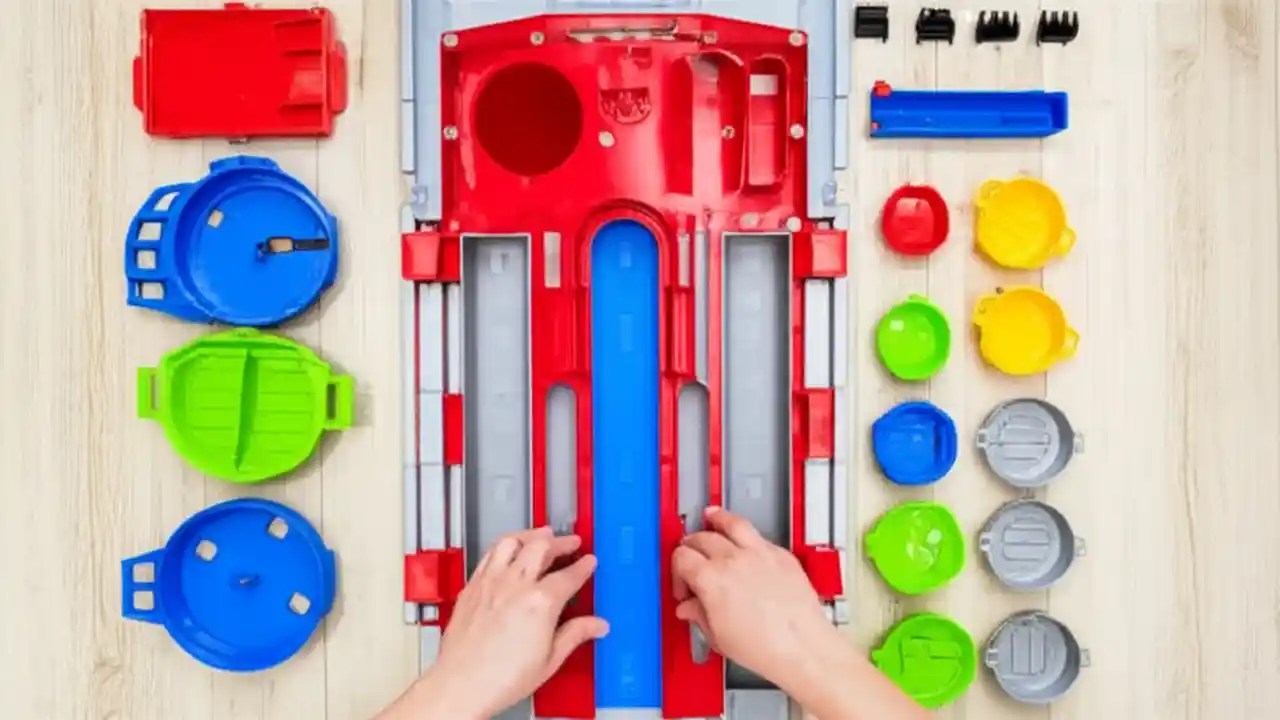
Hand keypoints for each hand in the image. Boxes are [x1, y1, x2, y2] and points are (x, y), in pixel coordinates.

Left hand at [379, 527, 607, 719]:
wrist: (461, 685)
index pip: (569, 575)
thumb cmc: (500, 678)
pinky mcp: (472, 587)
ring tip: (540, 535)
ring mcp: (490, 582)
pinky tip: (508, 552)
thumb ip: (574, 635)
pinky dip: (504, 547)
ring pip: (511, 541)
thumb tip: (596, 625)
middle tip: (570, 542)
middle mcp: (514, 584)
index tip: (588, 562)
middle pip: (541, 547)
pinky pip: (489, 554)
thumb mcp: (550, 660)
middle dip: (560, 541)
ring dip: (530, 535)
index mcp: (540, 602)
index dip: (583, 566)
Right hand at [671, 508, 836, 692]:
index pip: (682, 557)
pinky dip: (747, 534)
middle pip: (702, 537)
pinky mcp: (782, 556)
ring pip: (733, 523)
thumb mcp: (719, 637)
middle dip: (691, 547)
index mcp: (711, 579)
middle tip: (692, 557)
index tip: (684, 586)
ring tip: (712, 515)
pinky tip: (745, 539)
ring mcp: (760, 554)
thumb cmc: (765, 647)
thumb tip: (690, 608)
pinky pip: (760, 535)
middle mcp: (734, 560)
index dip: (677, 571)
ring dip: (718, 518)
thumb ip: (699, 615)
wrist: (802, 647)